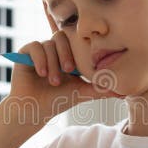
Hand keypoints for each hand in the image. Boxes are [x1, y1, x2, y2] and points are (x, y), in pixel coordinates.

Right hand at [8, 32, 122, 124]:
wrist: (35, 110)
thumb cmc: (58, 101)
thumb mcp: (82, 93)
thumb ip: (100, 89)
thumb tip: (123, 92)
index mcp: (67, 54)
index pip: (74, 39)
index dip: (77, 48)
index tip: (78, 68)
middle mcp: (53, 49)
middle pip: (61, 37)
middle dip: (66, 53)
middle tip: (68, 71)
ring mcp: (39, 50)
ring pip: (48, 44)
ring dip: (52, 63)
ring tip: (53, 81)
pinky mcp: (24, 53)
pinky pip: (34, 46)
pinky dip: (40, 59)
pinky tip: (42, 73)